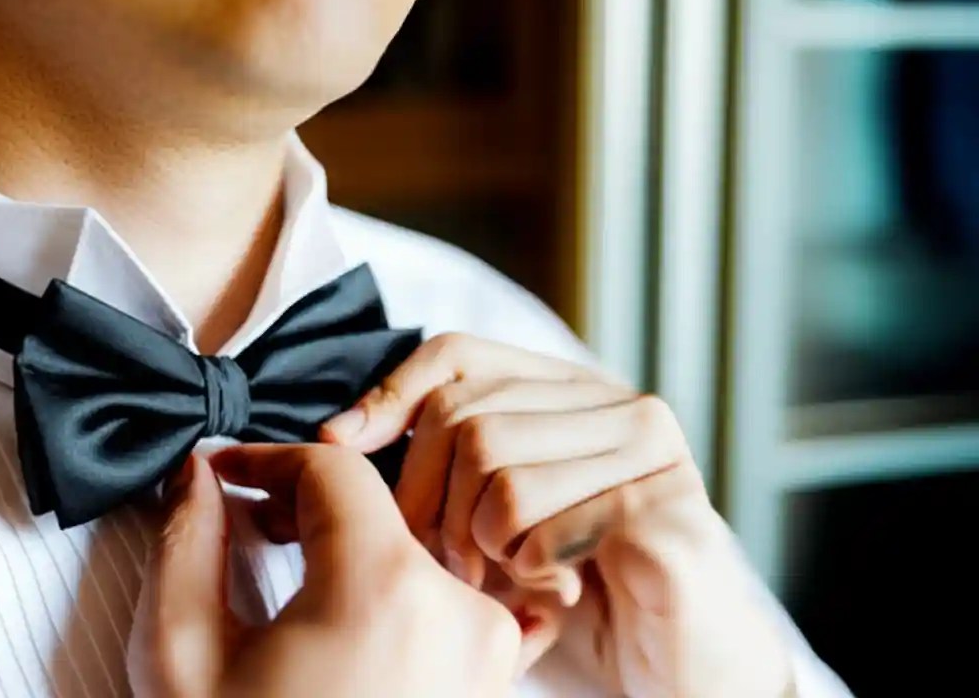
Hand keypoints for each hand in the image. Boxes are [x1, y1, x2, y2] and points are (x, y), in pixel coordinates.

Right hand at [127, 445, 520, 697]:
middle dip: (306, 503)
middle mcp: (458, 612)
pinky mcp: (492, 688)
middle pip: (382, 506)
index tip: (224, 475)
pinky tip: (343, 614)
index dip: (267, 460)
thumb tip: (200, 477)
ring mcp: (487, 655)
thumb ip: (187, 544)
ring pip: (415, 549)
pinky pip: (451, 602)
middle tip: (244, 522)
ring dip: (350, 545)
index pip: (334, 470)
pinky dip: (397, 587)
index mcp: (386, 590)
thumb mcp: (184, 661)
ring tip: (287, 571)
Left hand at [321, 333, 793, 697]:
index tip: (339, 442)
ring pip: (498, 466)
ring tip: (502, 577)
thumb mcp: (501, 521)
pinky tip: (552, 591)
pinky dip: (525, 570)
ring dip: (478, 542)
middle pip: (465, 416)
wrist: (680, 672)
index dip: (390, 394)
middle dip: (426, 499)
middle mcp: (618, 407)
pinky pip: (544, 525)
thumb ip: (447, 470)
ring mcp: (649, 454)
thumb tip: (340, 433)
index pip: (460, 354)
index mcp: (575, 394)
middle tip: (442, 562)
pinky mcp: (666, 510)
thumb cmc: (583, 598)